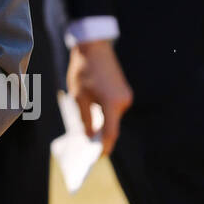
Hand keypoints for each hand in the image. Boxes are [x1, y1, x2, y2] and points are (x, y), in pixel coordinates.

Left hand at [65, 39, 132, 154]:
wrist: (94, 46)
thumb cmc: (83, 70)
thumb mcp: (78, 96)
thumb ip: (85, 118)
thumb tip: (89, 134)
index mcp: (112, 104)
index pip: (111, 132)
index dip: (104, 146)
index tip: (97, 157)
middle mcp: (123, 101)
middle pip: (113, 125)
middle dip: (101, 136)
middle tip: (88, 150)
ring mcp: (125, 96)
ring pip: (113, 117)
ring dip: (103, 124)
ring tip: (88, 136)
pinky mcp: (124, 91)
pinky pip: (114, 108)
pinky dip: (105, 114)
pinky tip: (93, 120)